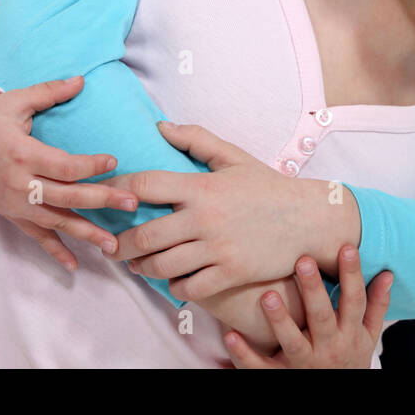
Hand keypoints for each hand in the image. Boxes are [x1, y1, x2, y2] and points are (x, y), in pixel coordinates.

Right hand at [0, 76, 137, 271]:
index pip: (62, 166)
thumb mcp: (15, 102)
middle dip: (102, 200)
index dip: (89, 166)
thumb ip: (49, 92)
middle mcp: (20, 184)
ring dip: (87, 234)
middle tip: (132, 203)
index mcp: (22, 154)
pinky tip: (75, 266)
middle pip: (66, 196)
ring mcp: (16, 204)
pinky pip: (36, 237)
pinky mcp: (13, 215)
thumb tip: (81, 80)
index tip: (113, 162)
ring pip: (56, 222)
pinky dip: (56, 252)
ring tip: (115, 246)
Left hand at [105, 122, 344, 299]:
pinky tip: (172, 281)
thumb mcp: (234, 157)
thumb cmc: (269, 188)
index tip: (104, 196)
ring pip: (162, 266)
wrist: (310, 219)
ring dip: (142, 267)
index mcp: (202, 186)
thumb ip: (196, 139)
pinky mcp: (231, 272)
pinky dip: (175, 287)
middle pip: (145, 235)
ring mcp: (217, 248)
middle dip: (119, 243)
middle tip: (110, 245)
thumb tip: (160, 127)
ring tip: (136, 264)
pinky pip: (189, 287)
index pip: (146, 185)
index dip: (118, 190)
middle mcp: (205, 218)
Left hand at [223, 245, 391, 368]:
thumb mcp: (367, 336)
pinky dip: (244, 354)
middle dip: (313, 290)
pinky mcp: (281, 377)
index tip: (346, 247)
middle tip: (302, 260)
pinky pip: (260, 367)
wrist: (340, 398)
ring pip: (292, 342)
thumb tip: (387, 273)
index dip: (352, 275)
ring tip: (268, 295)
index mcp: (350, 333)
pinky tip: (231, 335)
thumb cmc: (350, 359)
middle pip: (322, 317)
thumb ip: (376, 305)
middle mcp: (329, 348)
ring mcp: (304, 364)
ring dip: (280, 320)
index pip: (354, 300)